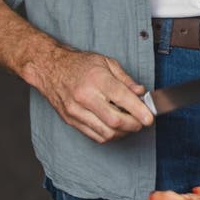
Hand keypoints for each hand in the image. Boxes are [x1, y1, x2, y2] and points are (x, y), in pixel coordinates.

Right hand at [37, 46, 154, 142]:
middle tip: (142, 122)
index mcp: (96, 79)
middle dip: (134, 125)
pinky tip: (116, 128)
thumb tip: (141, 93)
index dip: (139, 111)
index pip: (122, 99)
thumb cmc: (79, 64)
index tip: (150, 117)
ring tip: (130, 124)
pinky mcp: (71, 121)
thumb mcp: (106, 62)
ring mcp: (76, 111)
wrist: (50, 68)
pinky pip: (95, 136)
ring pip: (105, 133)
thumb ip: (126, 79)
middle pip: (115, 121)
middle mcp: (85, 97)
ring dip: (123, 133)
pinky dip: (110, 135)